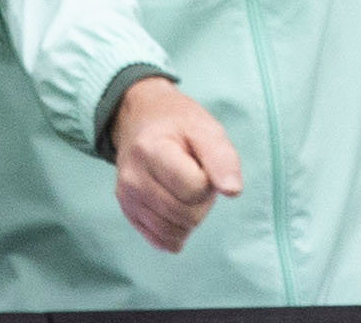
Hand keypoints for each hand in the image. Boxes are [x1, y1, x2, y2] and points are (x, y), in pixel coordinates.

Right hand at [106, 79, 245, 256]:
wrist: (140, 120)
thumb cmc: (177, 124)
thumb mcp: (205, 127)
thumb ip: (222, 157)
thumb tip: (232, 191)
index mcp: (151, 150)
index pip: (195, 189)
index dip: (208, 179)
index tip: (200, 161)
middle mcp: (133, 178)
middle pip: (186, 214)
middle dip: (202, 199)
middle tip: (194, 174)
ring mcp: (127, 198)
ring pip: (174, 232)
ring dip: (191, 216)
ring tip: (184, 188)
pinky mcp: (128, 213)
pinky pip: (161, 241)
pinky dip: (177, 232)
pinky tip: (176, 207)